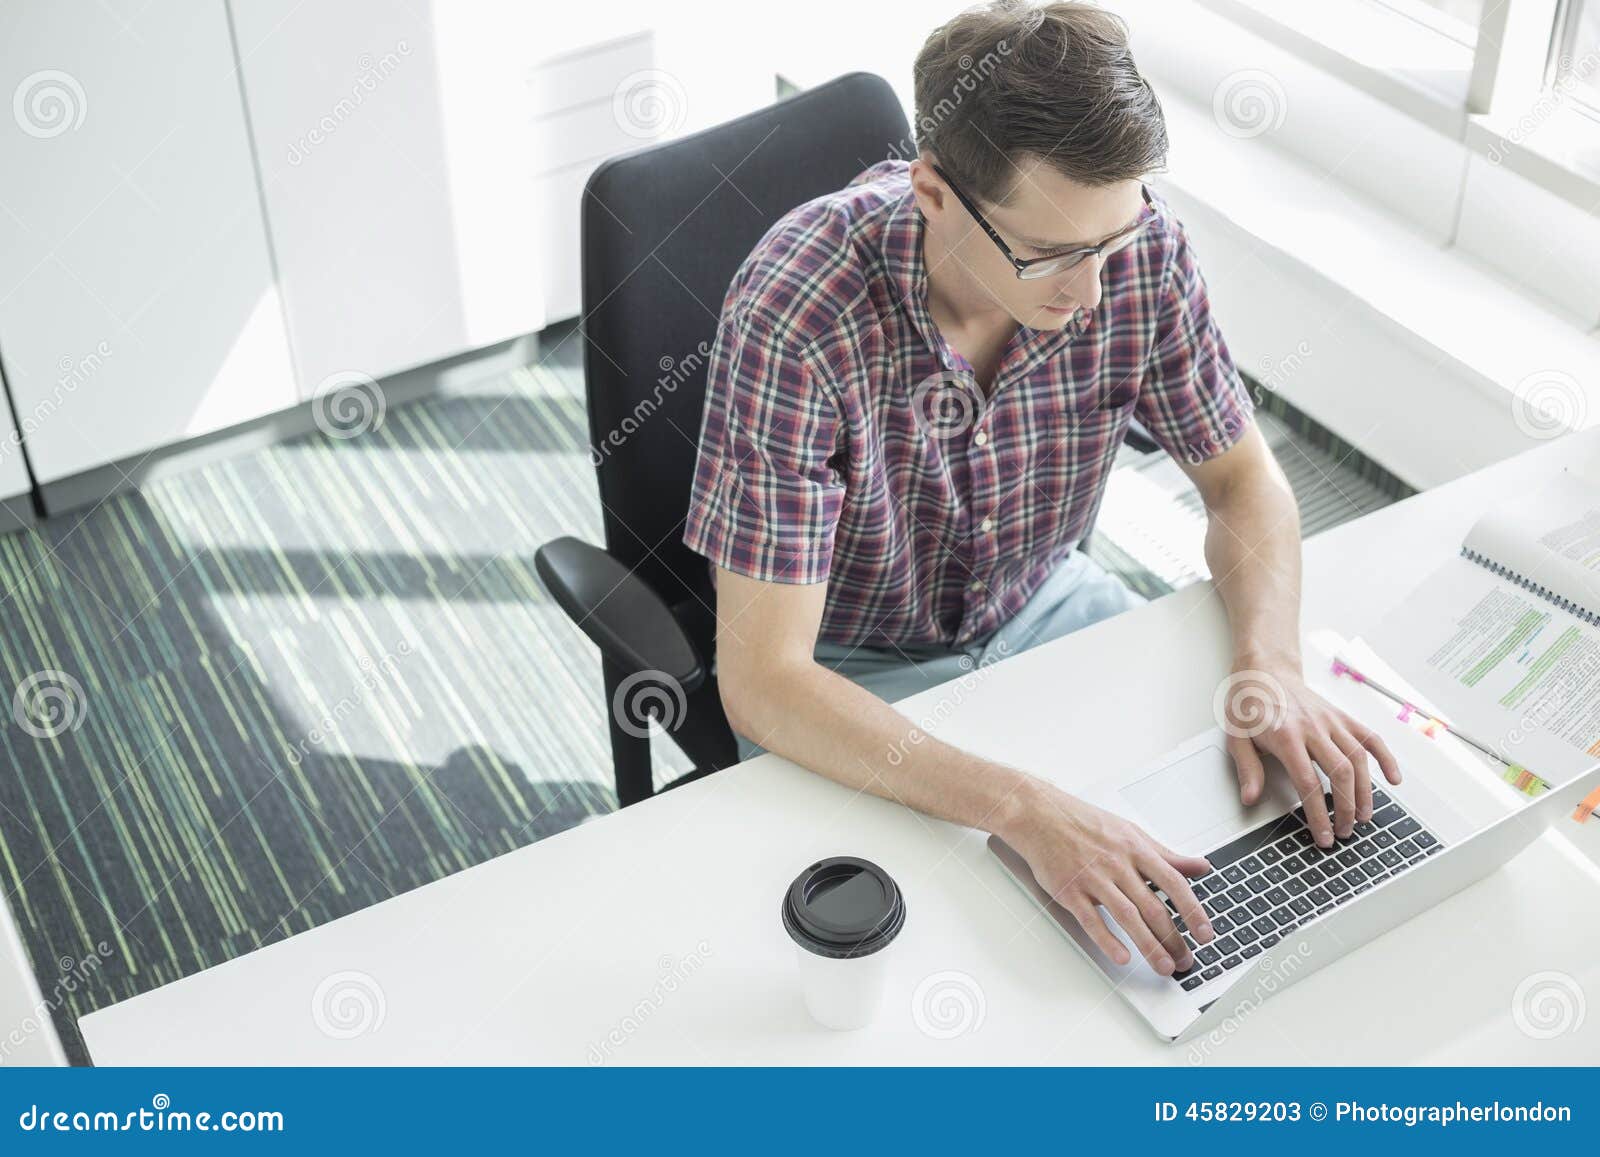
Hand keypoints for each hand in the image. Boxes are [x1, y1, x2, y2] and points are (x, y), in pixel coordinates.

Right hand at [1000, 782, 1214, 976]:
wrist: (1039, 815)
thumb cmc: (1084, 823)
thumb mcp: (1131, 832)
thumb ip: (1166, 855)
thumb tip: (1200, 867)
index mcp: (1136, 849)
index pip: (1173, 884)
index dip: (1193, 912)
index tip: (1205, 934)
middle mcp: (1117, 864)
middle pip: (1153, 907)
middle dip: (1174, 939)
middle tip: (1185, 960)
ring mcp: (1093, 879)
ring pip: (1127, 917)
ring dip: (1149, 946)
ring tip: (1164, 966)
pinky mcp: (1070, 891)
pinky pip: (1091, 920)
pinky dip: (1108, 941)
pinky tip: (1122, 957)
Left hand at [1219, 662, 1400, 846]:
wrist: (1264, 671)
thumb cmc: (1249, 706)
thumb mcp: (1236, 737)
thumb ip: (1247, 769)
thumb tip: (1251, 799)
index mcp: (1286, 736)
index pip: (1308, 782)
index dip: (1318, 814)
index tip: (1323, 836)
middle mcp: (1313, 728)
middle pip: (1339, 773)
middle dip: (1345, 808)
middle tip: (1343, 831)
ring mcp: (1331, 721)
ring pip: (1359, 759)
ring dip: (1365, 792)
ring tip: (1362, 816)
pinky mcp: (1342, 717)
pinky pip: (1370, 737)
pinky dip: (1386, 758)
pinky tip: (1393, 779)